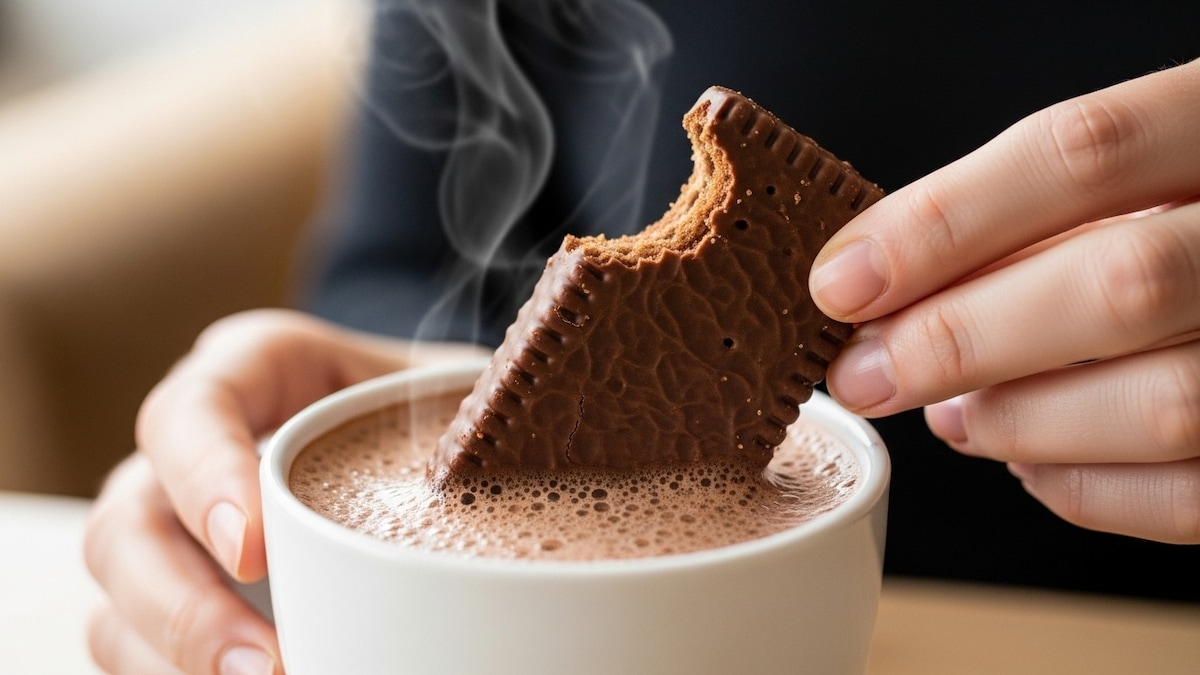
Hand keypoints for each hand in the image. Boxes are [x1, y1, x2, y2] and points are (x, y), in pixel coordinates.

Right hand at [84, 309, 487, 672]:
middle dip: (185, 607)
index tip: (255, 551)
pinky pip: (139, 647)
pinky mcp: (176, 592)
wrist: (435, 445)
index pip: (191, 409)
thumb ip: (467, 425)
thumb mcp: (458, 400)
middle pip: (131, 522)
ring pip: (119, 597)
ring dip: (177, 657)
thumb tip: (527, 477)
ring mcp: (172, 526)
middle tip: (267, 666)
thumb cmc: (441, 413)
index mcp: (255, 372)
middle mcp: (192, 448)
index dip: (205, 476)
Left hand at [810, 58, 1199, 543]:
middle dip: (962, 339)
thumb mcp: (1136, 176)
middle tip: (864, 372)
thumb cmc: (1186, 220)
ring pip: (1163, 404)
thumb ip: (1030, 214)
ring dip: (1018, 419)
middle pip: (1120, 283)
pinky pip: (1191, 496)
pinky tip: (1029, 458)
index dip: (944, 221)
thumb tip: (876, 279)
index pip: (1082, 152)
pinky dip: (1084, 486)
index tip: (843, 281)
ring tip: (949, 413)